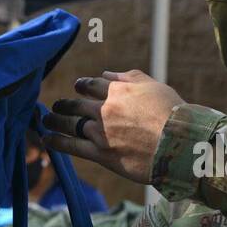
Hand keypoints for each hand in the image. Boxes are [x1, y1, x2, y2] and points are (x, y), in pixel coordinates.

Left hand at [43, 69, 183, 183]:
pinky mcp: (101, 154)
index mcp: (118, 91)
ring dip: (56, 121)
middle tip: (57, 105)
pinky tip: (48, 140)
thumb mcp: (155, 87)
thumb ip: (130, 77)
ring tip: (47, 120)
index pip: (94, 85)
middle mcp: (105, 109)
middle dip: (65, 104)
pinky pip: (72, 146)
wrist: (179, 144)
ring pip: (71, 124)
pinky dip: (57, 142)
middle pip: (77, 104)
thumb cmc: (174, 114)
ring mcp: (101, 132)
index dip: (83, 86)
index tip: (78, 87)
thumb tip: (108, 72)